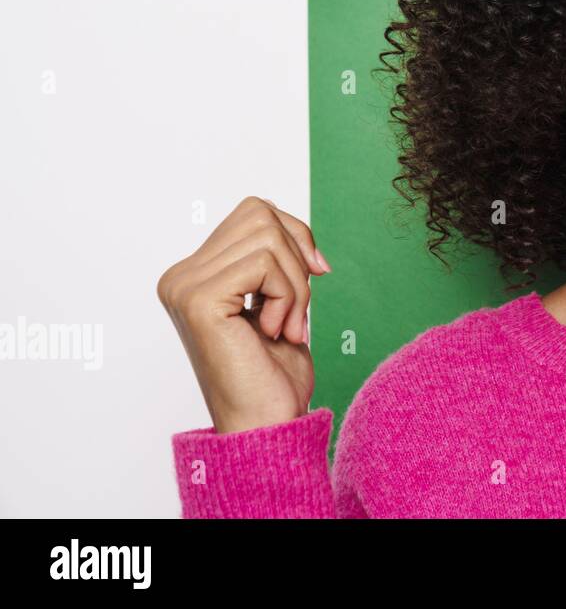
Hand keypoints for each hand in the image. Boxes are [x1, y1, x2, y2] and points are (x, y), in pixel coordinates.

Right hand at [158, 196, 329, 432]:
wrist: (267, 424)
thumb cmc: (274, 374)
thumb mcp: (281, 300)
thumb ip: (277, 259)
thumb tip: (298, 231)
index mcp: (194, 274)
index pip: (253, 212)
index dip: (295, 234)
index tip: (315, 274)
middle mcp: (180, 277)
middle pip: (259, 214)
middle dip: (297, 258)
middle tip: (298, 310)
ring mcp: (184, 286)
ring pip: (266, 236)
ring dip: (295, 283)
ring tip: (287, 326)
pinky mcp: (199, 300)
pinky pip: (264, 263)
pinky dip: (288, 295)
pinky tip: (276, 332)